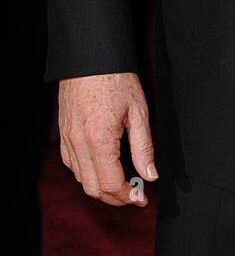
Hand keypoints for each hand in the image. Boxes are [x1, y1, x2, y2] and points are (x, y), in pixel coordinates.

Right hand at [58, 73, 157, 205]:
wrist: (90, 57)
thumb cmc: (116, 79)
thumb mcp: (139, 111)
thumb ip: (144, 148)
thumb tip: (150, 175)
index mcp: (99, 139)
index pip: (111, 183)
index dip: (128, 197)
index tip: (142, 198)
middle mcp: (79, 144)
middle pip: (93, 188)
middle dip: (115, 198)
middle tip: (134, 195)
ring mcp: (67, 140)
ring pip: (81, 180)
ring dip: (101, 188)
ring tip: (122, 184)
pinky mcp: (63, 135)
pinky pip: (72, 165)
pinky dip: (88, 174)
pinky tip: (103, 168)